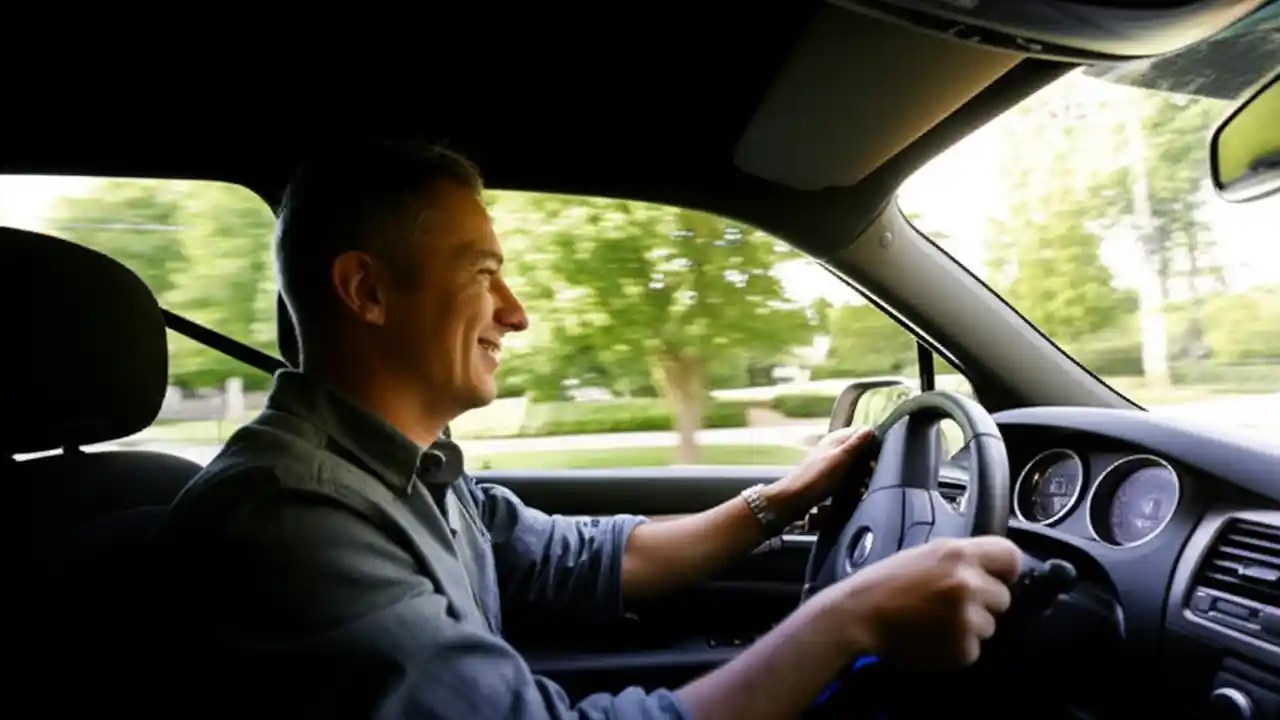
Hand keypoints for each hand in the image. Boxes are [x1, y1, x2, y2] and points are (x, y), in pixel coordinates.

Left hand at [765, 426, 876, 521]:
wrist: (795, 498)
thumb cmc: (818, 478)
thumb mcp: (841, 458)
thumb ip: (856, 444)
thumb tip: (871, 429)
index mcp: (836, 438)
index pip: (862, 432)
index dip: (872, 444)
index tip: (876, 459)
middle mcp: (834, 447)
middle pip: (860, 450)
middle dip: (867, 462)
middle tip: (867, 475)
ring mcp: (831, 461)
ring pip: (855, 464)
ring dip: (861, 475)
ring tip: (861, 486)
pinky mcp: (829, 476)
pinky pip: (847, 477)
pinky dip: (852, 483)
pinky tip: (853, 492)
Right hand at [819, 536, 1021, 670]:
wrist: (860, 616)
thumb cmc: (886, 584)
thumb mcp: (925, 554)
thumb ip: (961, 558)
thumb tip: (992, 567)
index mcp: (959, 554)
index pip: (1011, 557)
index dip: (1004, 570)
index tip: (994, 577)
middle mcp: (968, 583)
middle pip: (1003, 597)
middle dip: (983, 603)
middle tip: (949, 603)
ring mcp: (967, 618)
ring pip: (989, 626)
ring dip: (969, 627)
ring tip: (935, 620)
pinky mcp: (963, 648)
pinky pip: (974, 649)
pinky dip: (956, 647)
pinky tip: (932, 637)